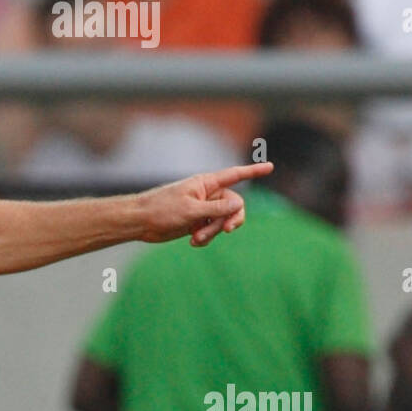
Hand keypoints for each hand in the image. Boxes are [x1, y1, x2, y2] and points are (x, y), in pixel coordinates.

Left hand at [137, 162, 273, 247]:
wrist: (140, 222)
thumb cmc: (162, 209)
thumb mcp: (192, 210)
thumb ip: (216, 210)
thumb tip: (237, 207)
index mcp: (206, 184)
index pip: (235, 176)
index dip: (253, 172)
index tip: (271, 167)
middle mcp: (207, 195)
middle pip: (233, 205)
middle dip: (230, 219)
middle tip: (228, 230)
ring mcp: (202, 210)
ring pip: (222, 222)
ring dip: (213, 232)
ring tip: (196, 239)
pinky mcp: (195, 224)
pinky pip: (211, 231)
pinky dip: (205, 238)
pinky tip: (192, 243)